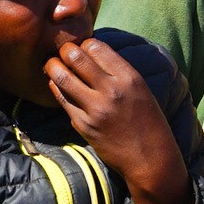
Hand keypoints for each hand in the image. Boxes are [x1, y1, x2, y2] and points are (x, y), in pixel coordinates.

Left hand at [45, 38, 190, 203]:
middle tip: (63, 54)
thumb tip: (90, 53)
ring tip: (53, 66)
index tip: (82, 49)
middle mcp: (112, 90)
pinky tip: (58, 86)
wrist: (150, 159)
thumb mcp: (141, 89)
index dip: (84, 44)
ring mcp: (95, 109)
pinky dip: (56, 89)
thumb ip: (117, 72)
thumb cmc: (148, 122)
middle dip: (64, 51)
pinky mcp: (84, 125)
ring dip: (53, 67)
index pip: (95, 46)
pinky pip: (62, 100)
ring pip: (62, 77)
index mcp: (129, 78)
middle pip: (75, 57)